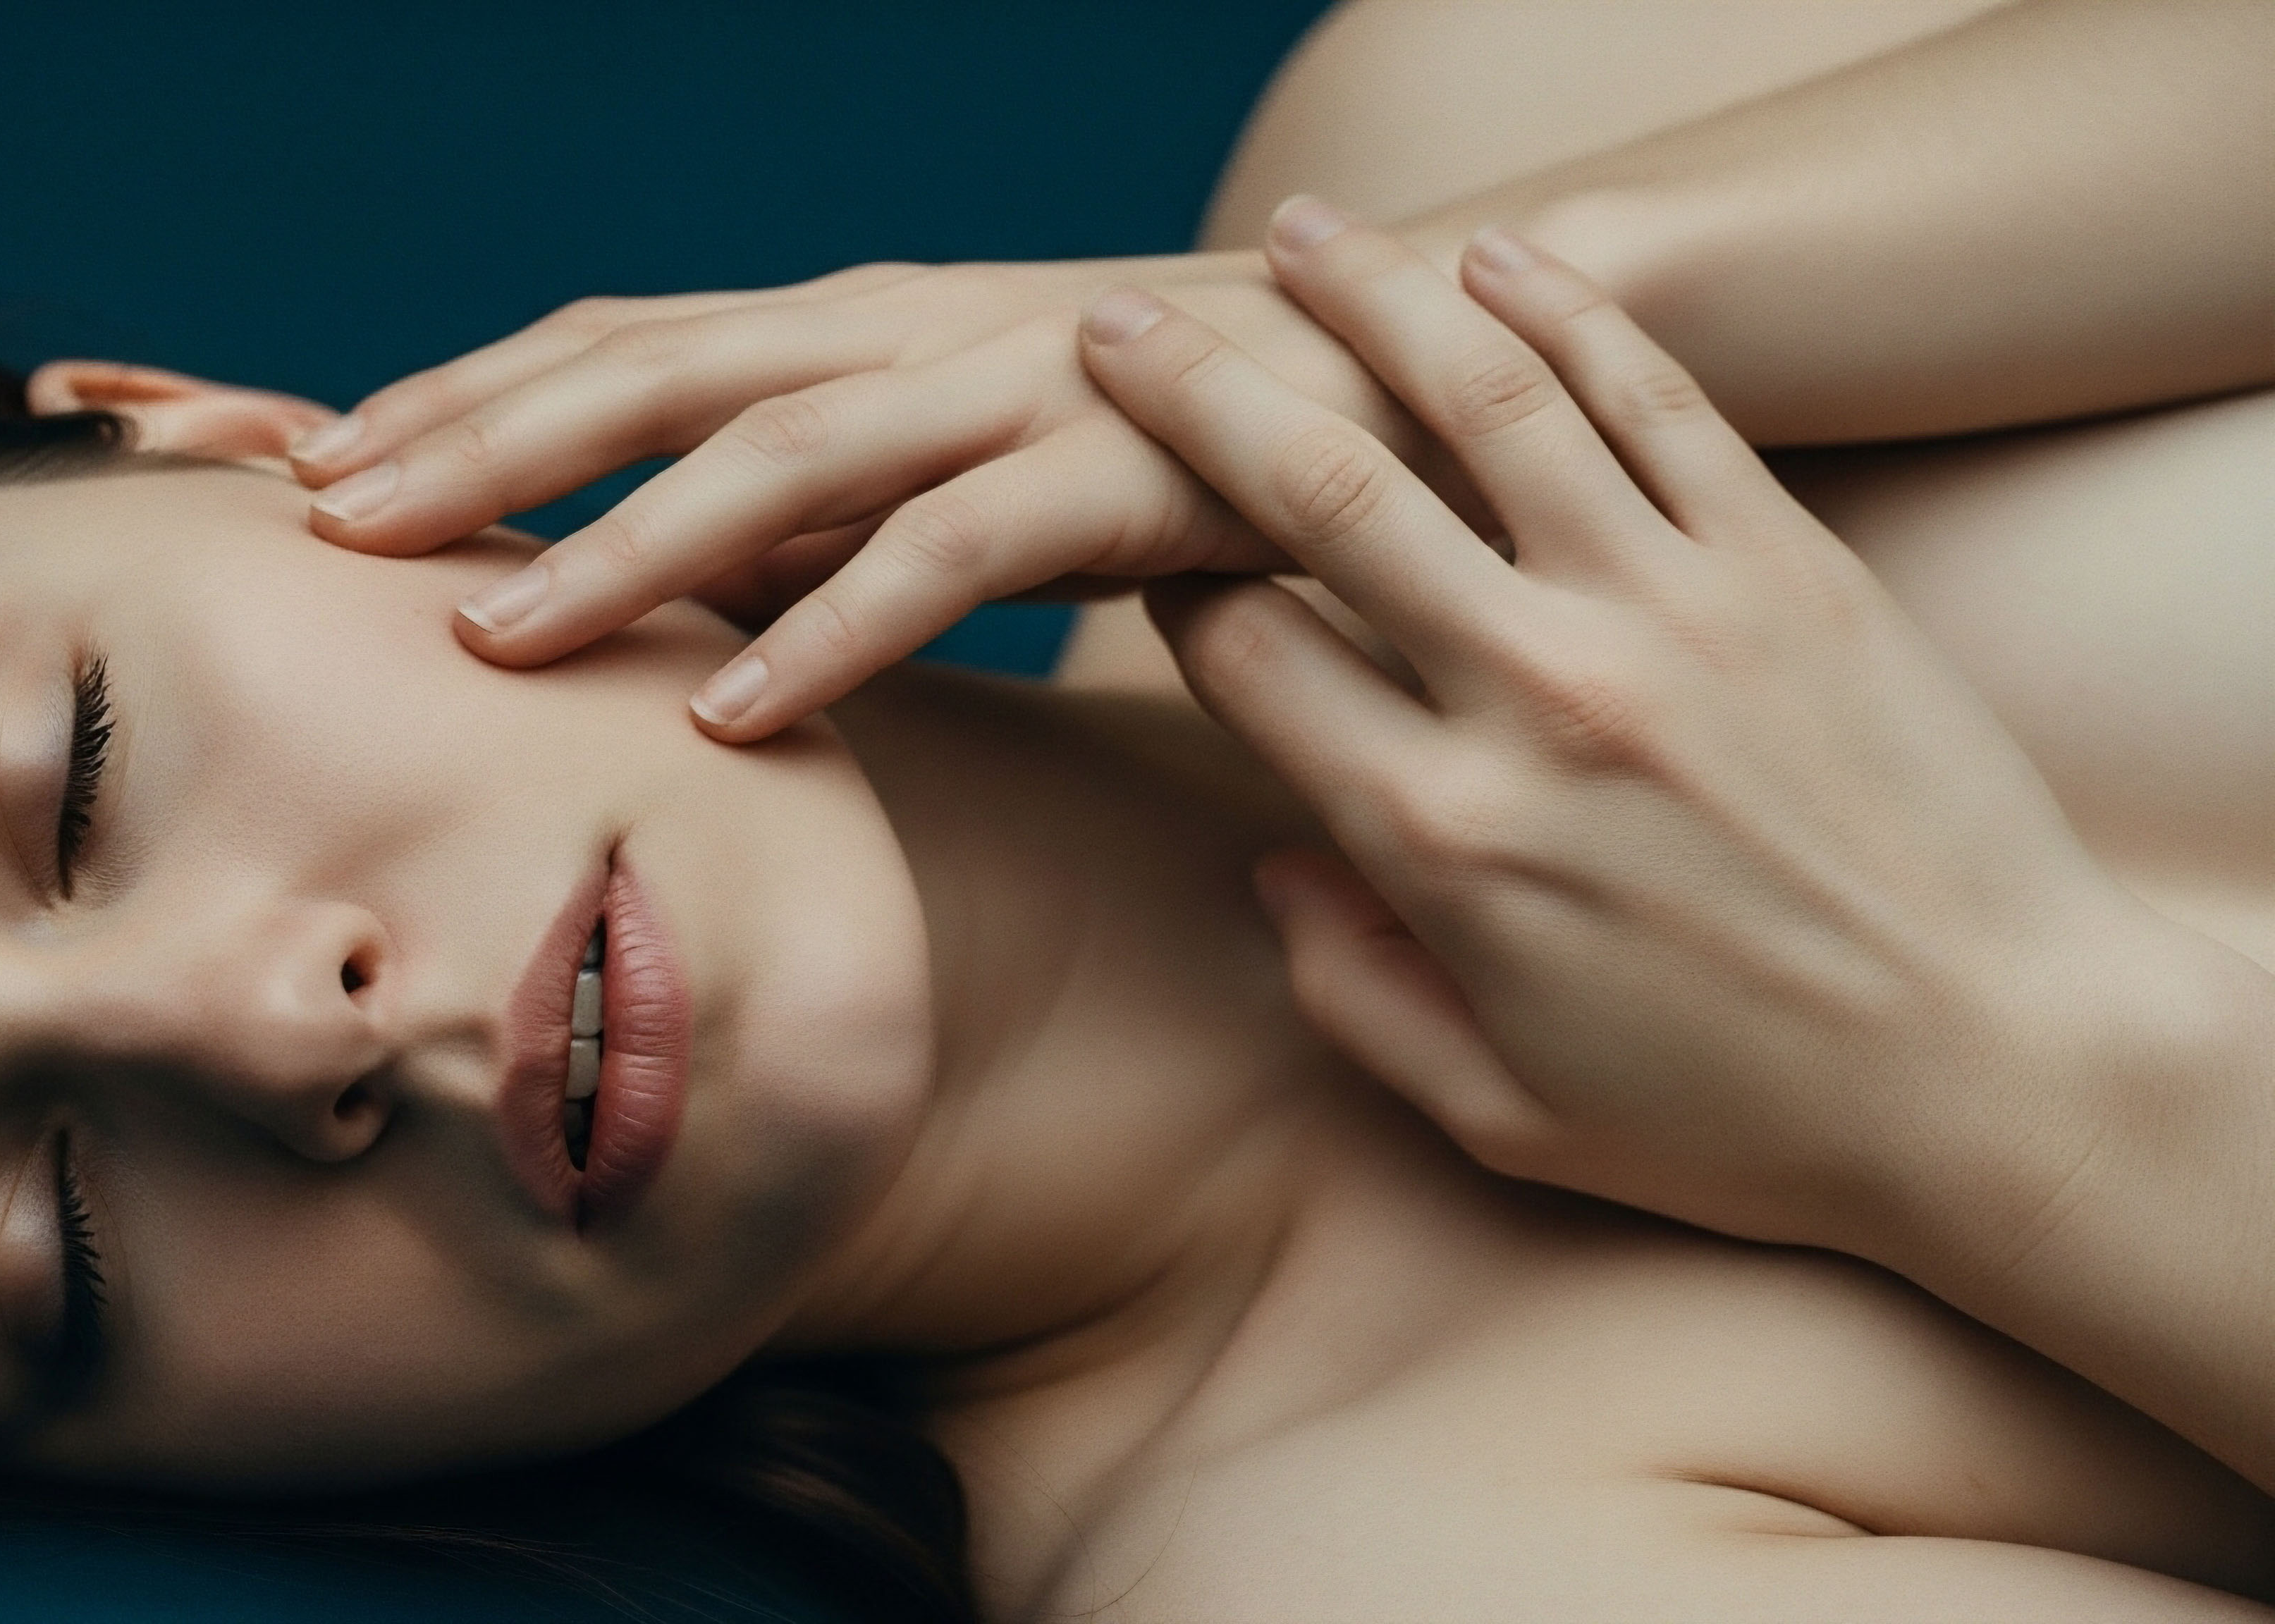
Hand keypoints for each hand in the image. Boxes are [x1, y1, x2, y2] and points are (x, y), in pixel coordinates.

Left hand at [286, 252, 1423, 739]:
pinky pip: (950, 557)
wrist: (1412, 371)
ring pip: (774, 458)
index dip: (460, 394)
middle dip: (477, 445)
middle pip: (649, 372)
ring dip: (621, 544)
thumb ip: (826, 519)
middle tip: (325, 524)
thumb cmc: (1164, 438)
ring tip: (487, 637)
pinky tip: (736, 715)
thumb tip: (683, 599)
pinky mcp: (1113, 474)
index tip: (309, 465)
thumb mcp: (958, 465)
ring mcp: (1003, 392)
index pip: (615, 342)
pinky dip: (833, 630)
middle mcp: (899, 336)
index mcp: (849, 329)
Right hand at [1085, 199, 2196, 1254]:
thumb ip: (1353, 993)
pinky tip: (1497, 255)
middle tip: (1121, 329)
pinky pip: (1658, 400)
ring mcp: (1672, 613)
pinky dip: (1568, 311)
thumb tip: (1275, 874)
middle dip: (1195, 393)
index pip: (1239, 653)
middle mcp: (1541, 698)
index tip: (1145, 562)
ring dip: (1368, 296)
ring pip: (1483, 400)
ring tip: (1297, 234)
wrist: (2017, 1077)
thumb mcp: (1504, 1113)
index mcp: (1443, 838)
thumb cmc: (1750, 1124)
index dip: (1163, 592)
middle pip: (1317, 490)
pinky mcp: (1793, 567)